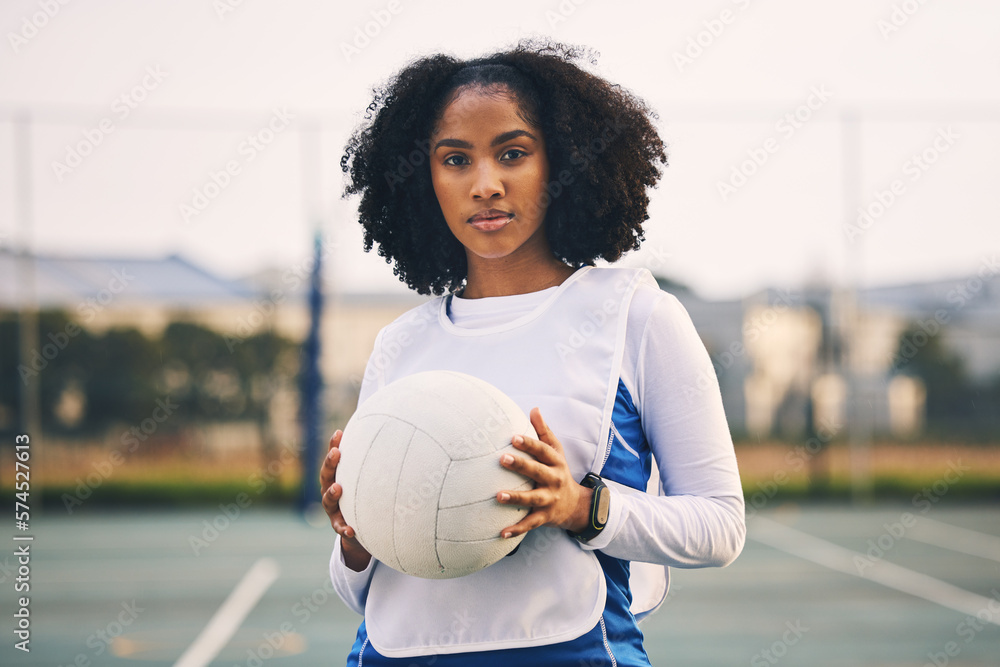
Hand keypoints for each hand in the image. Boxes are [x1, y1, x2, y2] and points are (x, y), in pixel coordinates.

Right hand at [320, 430, 371, 571]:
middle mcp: (331, 490)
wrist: (360, 528)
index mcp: (337, 477)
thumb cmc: (365, 496)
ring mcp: (333, 509)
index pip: (333, 459)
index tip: (339, 433)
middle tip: (335, 453)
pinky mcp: (339, 526)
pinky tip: (351, 530)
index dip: (333, 445)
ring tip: (337, 488)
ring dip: (331, 494)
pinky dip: (344, 529)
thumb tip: (394, 439)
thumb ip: (373, 464)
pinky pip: (340, 528)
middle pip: (325, 476)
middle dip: (330, 464)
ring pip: (328, 501)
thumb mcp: (366, 480)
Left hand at [496, 408, 592, 538]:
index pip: (542, 450)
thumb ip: (543, 431)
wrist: (576, 505)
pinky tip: (501, 532)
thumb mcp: (556, 452)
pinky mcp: (545, 517)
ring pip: (533, 498)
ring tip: (498, 496)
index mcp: (555, 462)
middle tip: (502, 458)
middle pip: (537, 471)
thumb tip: (533, 409)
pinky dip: (517, 529)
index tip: (513, 437)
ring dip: (516, 498)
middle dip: (521, 465)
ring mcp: (550, 499)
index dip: (529, 443)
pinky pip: (530, 523)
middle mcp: (554, 480)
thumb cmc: (558, 472)